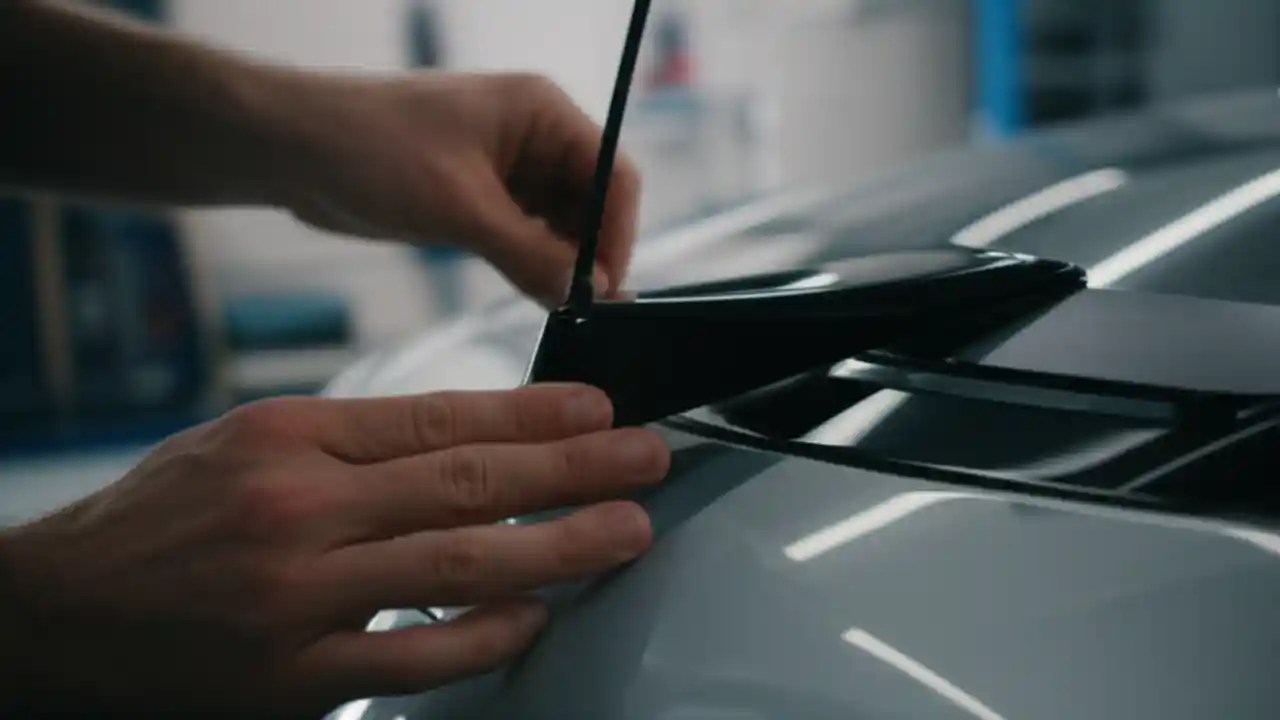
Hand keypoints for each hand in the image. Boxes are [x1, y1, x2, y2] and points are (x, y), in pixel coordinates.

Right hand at [0, 385, 668, 717]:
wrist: (61, 615)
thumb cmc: (163, 518)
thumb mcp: (250, 443)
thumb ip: (357, 444)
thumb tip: (475, 446)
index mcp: (290, 438)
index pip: (437, 416)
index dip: (531, 411)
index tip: (598, 408)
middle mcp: (299, 510)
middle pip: (466, 481)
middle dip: (573, 467)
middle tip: (646, 458)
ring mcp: (299, 597)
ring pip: (457, 564)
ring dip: (557, 545)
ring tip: (627, 529)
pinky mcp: (295, 677)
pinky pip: (413, 658)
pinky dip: (484, 637)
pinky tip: (538, 616)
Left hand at [268, 71, 640, 306]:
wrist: (291, 148)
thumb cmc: (372, 151)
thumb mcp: (460, 208)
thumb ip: (531, 254)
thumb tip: (588, 295)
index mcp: (542, 113)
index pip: (615, 175)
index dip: (620, 234)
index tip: (608, 291)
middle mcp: (535, 137)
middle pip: (595, 202)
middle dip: (592, 254)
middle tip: (585, 311)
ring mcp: (508, 169)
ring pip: (562, 225)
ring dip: (563, 264)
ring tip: (559, 308)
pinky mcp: (480, 198)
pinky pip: (527, 236)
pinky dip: (533, 265)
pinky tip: (533, 294)